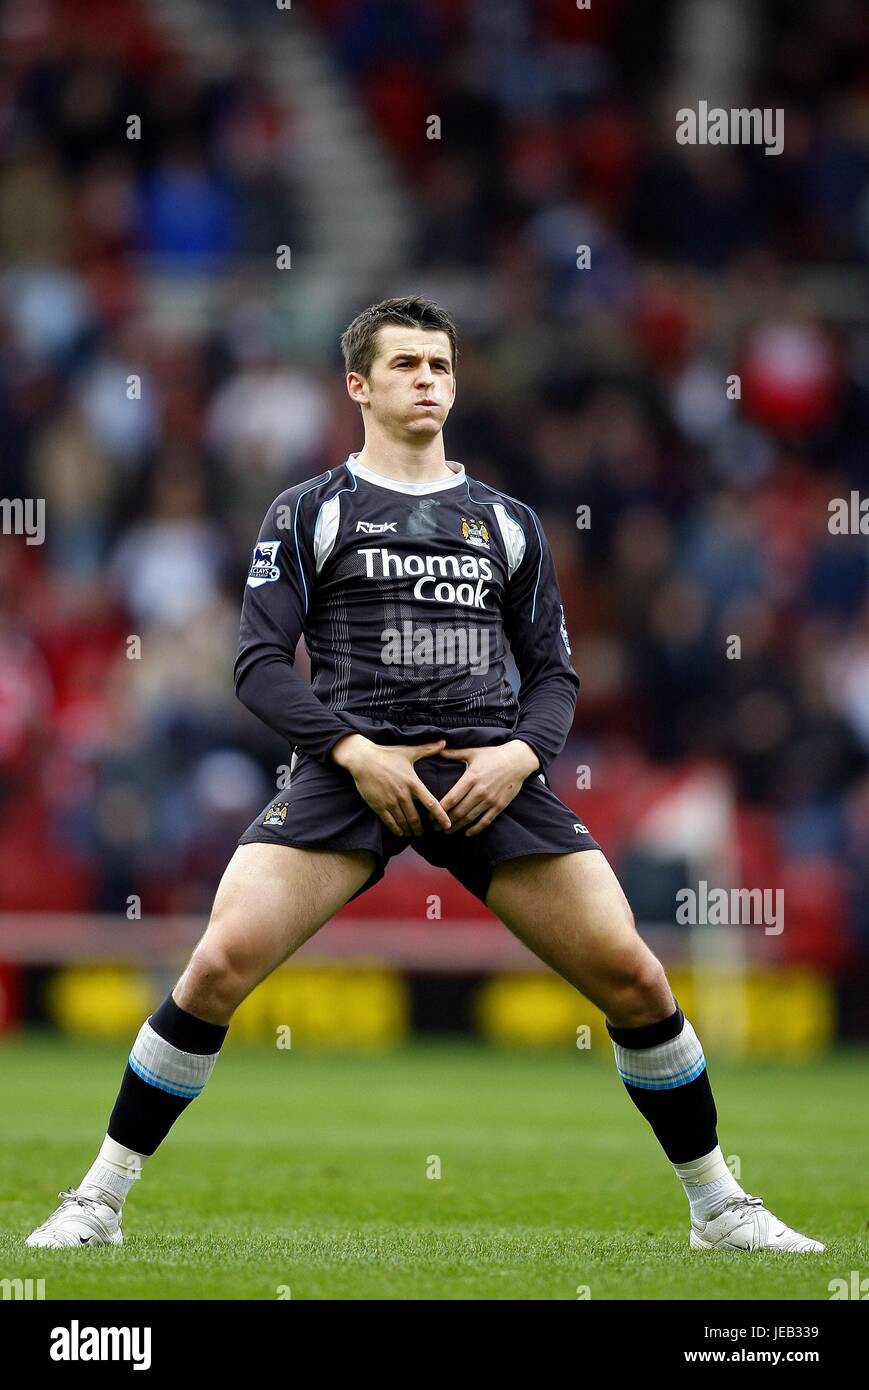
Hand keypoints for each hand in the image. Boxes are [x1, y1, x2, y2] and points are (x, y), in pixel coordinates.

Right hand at [330, 735, 451, 836]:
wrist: (363, 759)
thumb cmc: (387, 754)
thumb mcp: (408, 751)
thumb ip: (428, 749)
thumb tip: (444, 742)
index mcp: (413, 783)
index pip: (431, 803)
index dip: (440, 816)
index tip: (447, 825)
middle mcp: (403, 794)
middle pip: (416, 818)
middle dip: (421, 828)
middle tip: (424, 833)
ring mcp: (390, 801)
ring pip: (403, 822)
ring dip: (409, 830)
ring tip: (413, 833)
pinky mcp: (378, 805)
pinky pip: (389, 822)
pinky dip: (396, 830)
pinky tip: (400, 832)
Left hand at [437, 740, 539, 836]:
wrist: (518, 760)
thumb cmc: (493, 755)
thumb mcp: (473, 752)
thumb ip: (454, 753)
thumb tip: (438, 749)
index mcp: (471, 777)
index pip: (452, 797)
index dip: (440, 809)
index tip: (431, 815)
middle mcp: (480, 791)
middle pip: (459, 811)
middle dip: (445, 821)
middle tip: (435, 827)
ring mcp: (490, 800)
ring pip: (470, 818)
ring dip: (457, 827)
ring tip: (447, 832)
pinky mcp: (499, 805)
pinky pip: (486, 821)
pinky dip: (475, 829)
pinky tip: (467, 833)